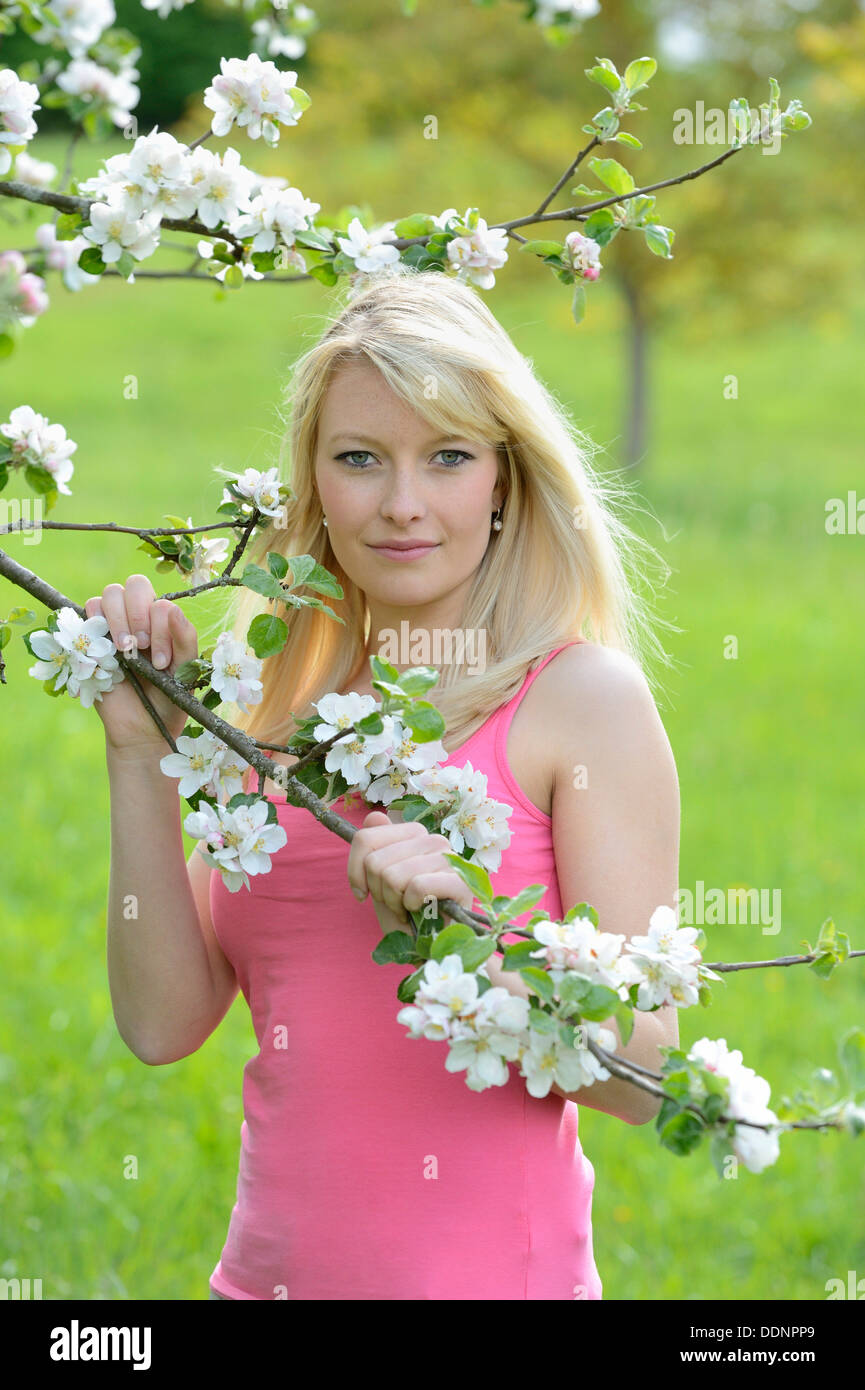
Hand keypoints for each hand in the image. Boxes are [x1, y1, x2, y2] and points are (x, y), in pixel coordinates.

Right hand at [84, 574, 198, 753]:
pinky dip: (97, 627)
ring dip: (118, 620)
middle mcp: (138, 619)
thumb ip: (186, 640)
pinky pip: (87, 613)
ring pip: (109, 594)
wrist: (143, 729)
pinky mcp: (90, 639)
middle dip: (138, 614)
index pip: (160, 602)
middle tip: (140, 647)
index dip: (160, 627)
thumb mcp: (186, 672)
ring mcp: (113, 626)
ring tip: (125, 652)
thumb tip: (173, 608)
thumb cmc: (169, 699)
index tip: (161, 661)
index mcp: (164, 624)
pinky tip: (108, 654)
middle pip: (134, 585)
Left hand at [347, 810, 475, 934]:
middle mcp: (432, 840)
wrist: (426, 944)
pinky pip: (417, 886)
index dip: (355, 870)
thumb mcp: (378, 879)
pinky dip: (411, 905)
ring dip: (394, 902)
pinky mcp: (459, 881)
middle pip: (375, 861)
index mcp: (413, 834)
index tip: (363, 892)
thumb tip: (375, 816)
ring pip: (393, 876)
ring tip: (406, 908)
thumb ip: (374, 846)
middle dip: (378, 891)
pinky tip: (420, 910)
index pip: (365, 837)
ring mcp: (448, 858)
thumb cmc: (403, 911)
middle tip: (394, 902)